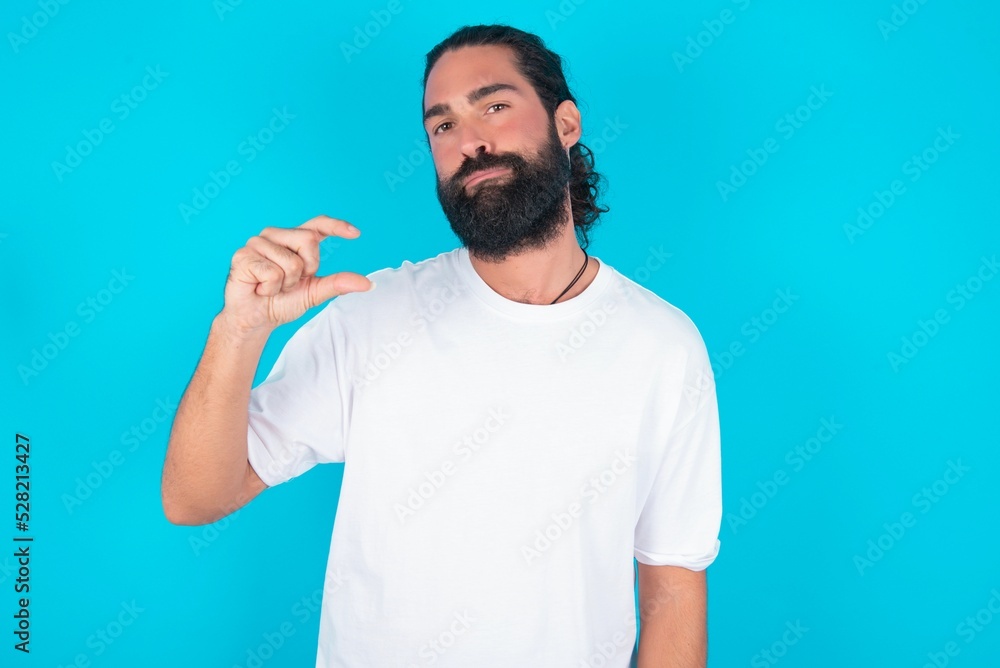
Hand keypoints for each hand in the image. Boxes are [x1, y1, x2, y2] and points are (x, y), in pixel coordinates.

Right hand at [219, 214, 372, 335]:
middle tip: (289, 282)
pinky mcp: (243, 255)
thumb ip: (338, 283)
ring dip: (286, 283)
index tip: (356, 233)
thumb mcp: (315, 292)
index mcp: (294, 240)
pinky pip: (272, 272)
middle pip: (309, 240)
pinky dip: (270, 288)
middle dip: (306, 269)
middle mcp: (276, 235)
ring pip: (291, 261)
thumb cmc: (283, 301)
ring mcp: (257, 242)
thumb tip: (368, 283)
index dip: (336, 225)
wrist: (256, 319)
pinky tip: (259, 288)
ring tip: (272, 286)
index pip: (317, 225)